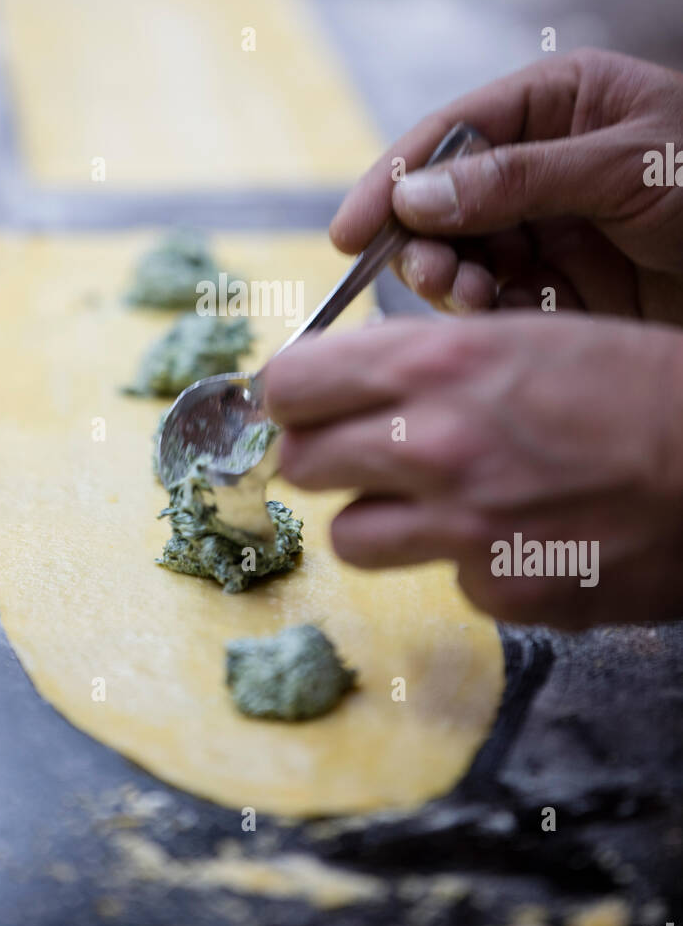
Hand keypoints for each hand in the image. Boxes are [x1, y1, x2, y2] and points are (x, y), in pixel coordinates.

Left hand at [264, 313, 682, 628]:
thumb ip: (423, 364)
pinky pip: (445, 579)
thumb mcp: (521, 335)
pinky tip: (522, 531)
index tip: (309, 402)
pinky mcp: (504, 591)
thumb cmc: (635, 383)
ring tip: (441, 497)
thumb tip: (345, 389)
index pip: (290, 386)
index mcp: (436, 364)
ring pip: (352, 537)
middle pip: (302, 465)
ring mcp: (465, 528)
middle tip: (366, 452)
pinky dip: (471, 561)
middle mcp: (435, 446)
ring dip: (382, 519)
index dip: (295, 395)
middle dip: (326, 457)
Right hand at [331, 48, 682, 324]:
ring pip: (466, 253)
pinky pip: (503, 298)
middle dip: (425, 238)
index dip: (394, 178)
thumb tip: (417, 195)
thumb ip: (518, 179)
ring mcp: (554, 226)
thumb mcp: (628, 165)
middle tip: (433, 275)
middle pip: (447, 199)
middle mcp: (543, 163)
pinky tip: (493, 316)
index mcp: (556, 104)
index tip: (350, 229)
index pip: (451, 133)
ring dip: (452, 278)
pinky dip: (487, 312)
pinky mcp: (569, 285)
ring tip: (465, 296)